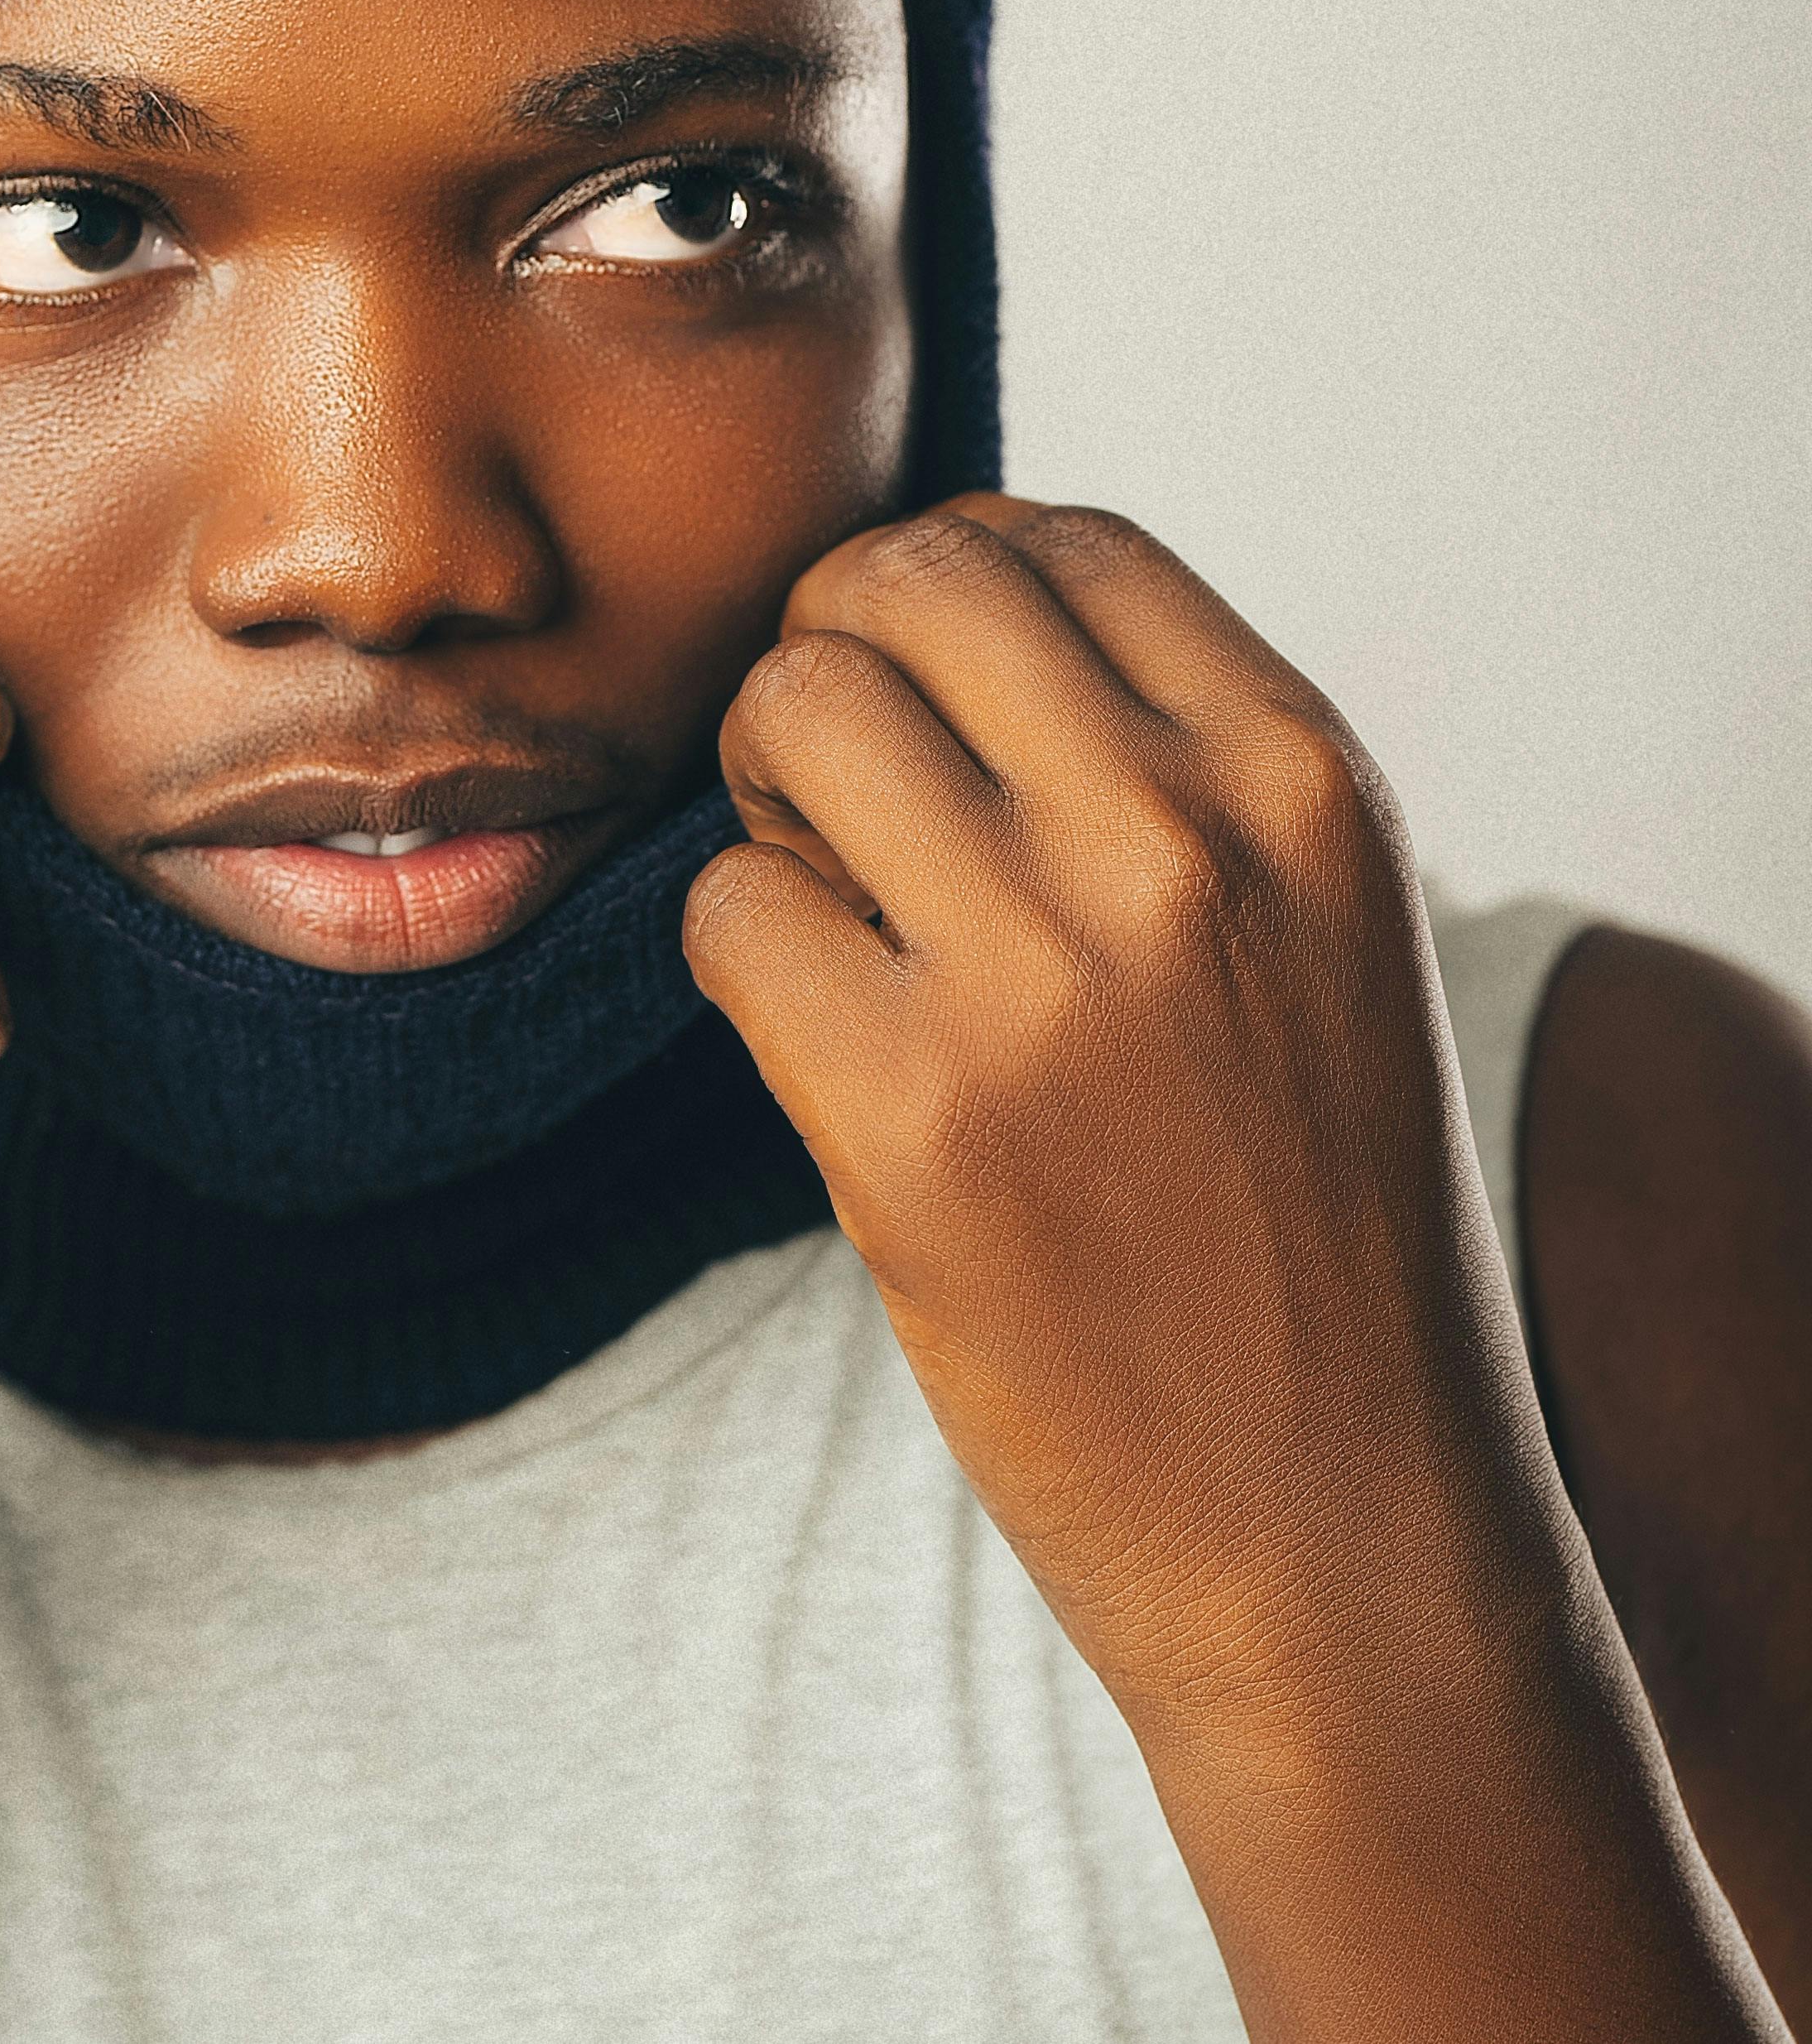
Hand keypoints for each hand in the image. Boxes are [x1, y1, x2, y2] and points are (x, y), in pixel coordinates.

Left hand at [685, 497, 1781, 2040]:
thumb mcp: (1314, 921)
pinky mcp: (910, 1113)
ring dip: (767, 787)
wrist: (1339, 1526)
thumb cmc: (1299, 1205)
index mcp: (1300, 773)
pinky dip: (739, 954)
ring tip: (827, 900)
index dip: (945, 582)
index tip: (918, 686)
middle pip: (904, 580)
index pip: (1057, 538)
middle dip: (830, 650)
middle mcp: (1186, 836)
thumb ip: (1164, 748)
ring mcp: (1046, 969)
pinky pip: (724, 909)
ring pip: (795, 703)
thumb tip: (928, 590)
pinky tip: (821, 1037)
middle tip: (830, 782)